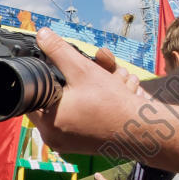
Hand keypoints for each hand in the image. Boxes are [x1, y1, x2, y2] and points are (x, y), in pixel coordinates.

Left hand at [26, 29, 147, 155]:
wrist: (144, 131)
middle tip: (95, 77)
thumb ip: (59, 51)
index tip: (56, 71)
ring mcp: (67, 143)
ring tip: (112, 87)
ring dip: (87, 93)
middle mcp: (53, 137)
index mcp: (47, 122)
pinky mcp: (81, 145)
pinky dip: (93, 107)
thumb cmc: (113, 104)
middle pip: (55, 100)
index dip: (45, 79)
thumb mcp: (83, 70)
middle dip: (74, 83)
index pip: (34, 94)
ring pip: (70, 108)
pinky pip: (80, 119)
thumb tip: (42, 34)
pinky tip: (111, 99)